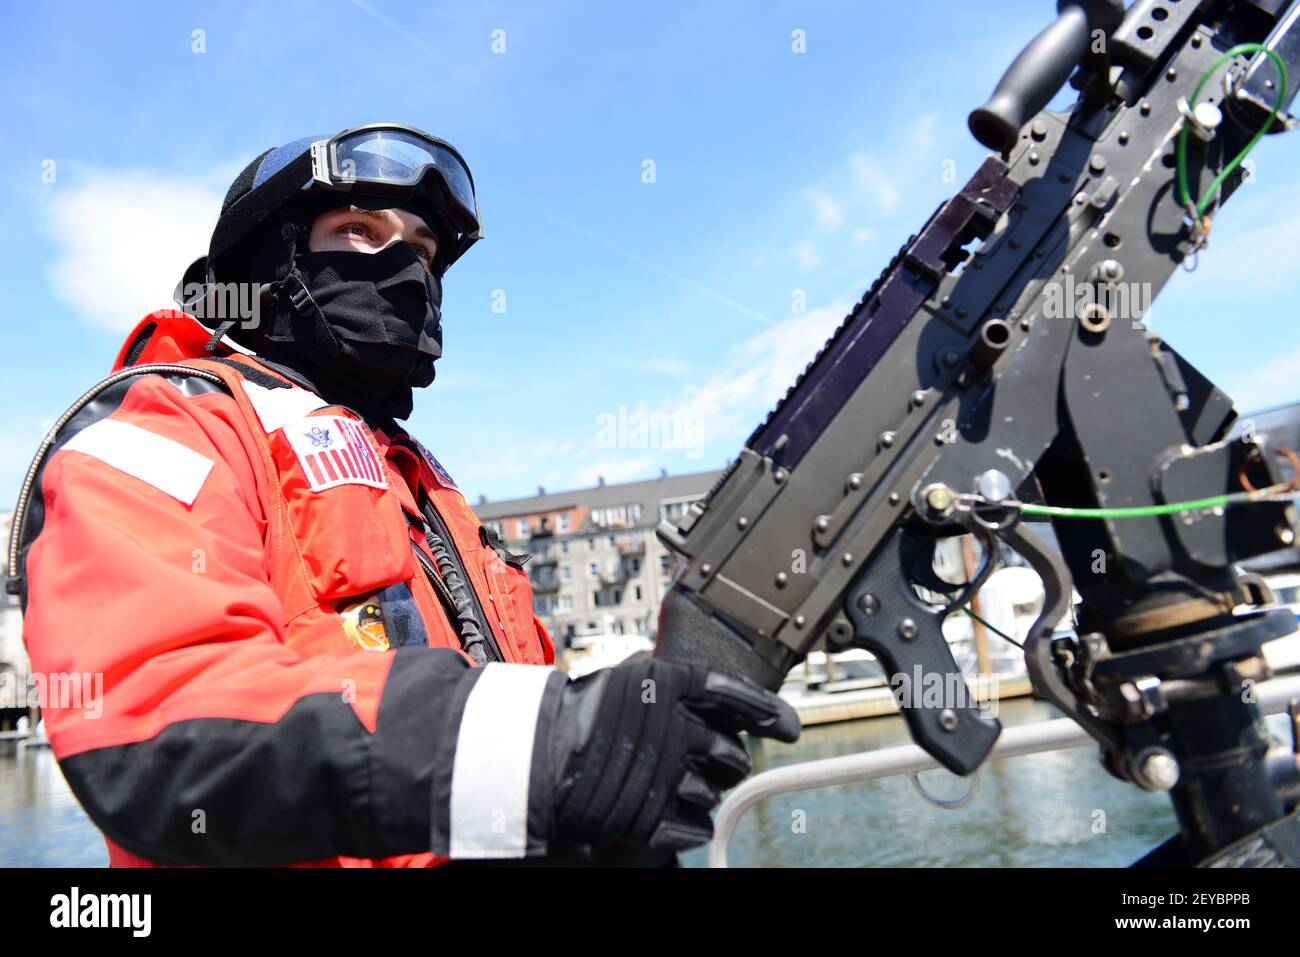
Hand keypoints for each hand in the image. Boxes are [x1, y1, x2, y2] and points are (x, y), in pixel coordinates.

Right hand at [547, 655, 799, 850]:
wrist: (535, 754)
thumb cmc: (579, 713)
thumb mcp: (628, 677)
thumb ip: (668, 680)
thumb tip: (707, 687)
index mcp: (671, 686)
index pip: (737, 696)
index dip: (767, 712)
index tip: (787, 725)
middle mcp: (675, 728)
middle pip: (731, 753)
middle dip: (729, 762)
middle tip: (717, 763)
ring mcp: (665, 774)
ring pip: (714, 792)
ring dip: (703, 793)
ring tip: (675, 785)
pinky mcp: (651, 815)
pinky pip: (695, 826)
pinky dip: (689, 824)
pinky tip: (670, 812)